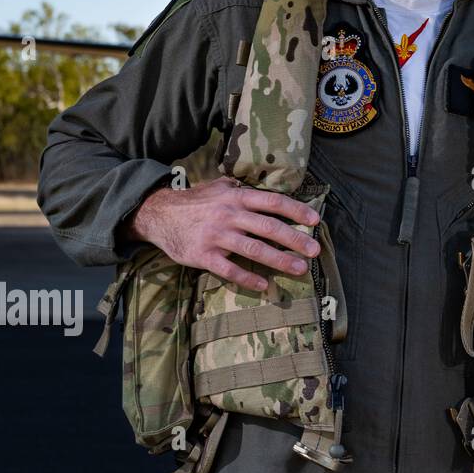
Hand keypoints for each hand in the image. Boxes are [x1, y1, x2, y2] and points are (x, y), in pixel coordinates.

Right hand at [125, 175, 320, 291]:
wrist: (158, 214)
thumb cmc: (196, 201)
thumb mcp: (220, 187)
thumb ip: (243, 189)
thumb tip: (269, 189)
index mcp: (237, 197)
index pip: (273, 202)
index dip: (295, 211)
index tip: (315, 220)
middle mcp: (229, 215)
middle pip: (269, 227)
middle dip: (295, 240)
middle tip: (315, 250)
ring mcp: (216, 236)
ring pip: (254, 250)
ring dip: (279, 260)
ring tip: (300, 269)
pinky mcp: (203, 255)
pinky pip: (229, 269)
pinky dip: (247, 278)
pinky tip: (264, 285)